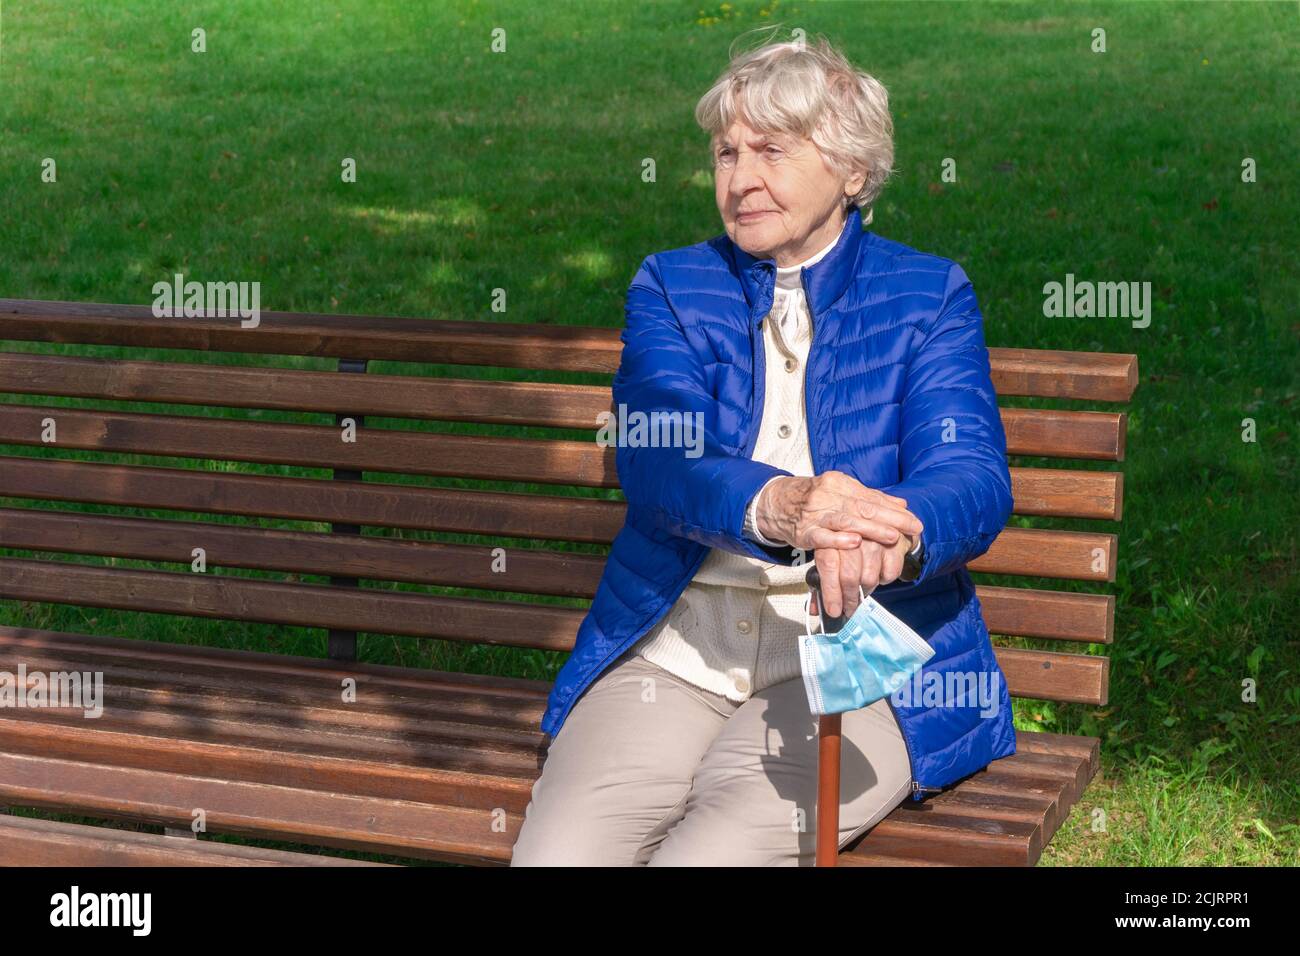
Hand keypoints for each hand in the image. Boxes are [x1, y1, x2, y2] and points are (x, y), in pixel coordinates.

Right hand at [755, 471, 921, 552]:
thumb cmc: (812, 499)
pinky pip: (822, 536)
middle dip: (889, 519)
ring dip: (870, 529)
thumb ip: (870, 499)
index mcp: (839, 484)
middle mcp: (828, 495)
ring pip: (846, 520)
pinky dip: (838, 539)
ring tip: (891, 536)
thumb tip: (901, 504)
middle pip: (862, 507)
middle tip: (909, 529)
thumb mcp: (841, 492)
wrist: (775, 503)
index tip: (914, 522)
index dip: (894, 511)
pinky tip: (854, 542)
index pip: (872, 497)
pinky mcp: (803, 531)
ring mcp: (814, 513)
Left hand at [809, 531, 914, 619]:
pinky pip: (890, 573)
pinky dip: (884, 579)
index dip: (831, 591)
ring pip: (869, 576)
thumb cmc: (845, 538)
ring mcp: (874, 537)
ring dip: (865, 590)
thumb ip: (820, 580)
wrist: (872, 515)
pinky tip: (879, 573)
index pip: (828, 564)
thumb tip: (816, 609)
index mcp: (830, 535)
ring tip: (862, 589)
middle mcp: (852, 533)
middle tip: (849, 608)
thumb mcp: (827, 552)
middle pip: (849, 574)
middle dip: (849, 598)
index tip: (834, 610)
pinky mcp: (894, 541)